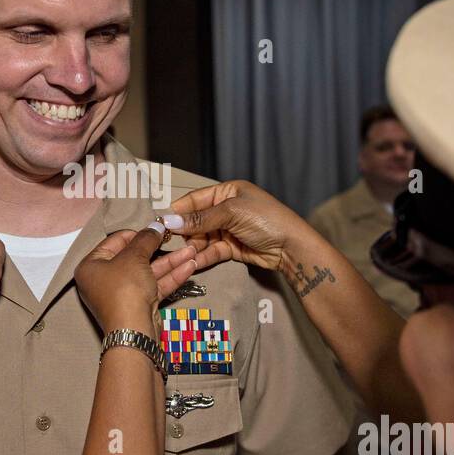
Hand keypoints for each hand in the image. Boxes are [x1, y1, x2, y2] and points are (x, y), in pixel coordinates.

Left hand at [74, 221, 197, 334]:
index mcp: (92, 266)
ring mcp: (123, 293)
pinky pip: (155, 285)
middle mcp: (104, 279)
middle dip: (158, 248)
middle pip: (134, 257)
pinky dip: (171, 276)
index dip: (136, 233)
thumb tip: (155, 227)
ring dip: (170, 261)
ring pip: (148, 272)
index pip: (114, 241)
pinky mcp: (139, 304)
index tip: (154, 228)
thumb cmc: (124, 290)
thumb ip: (145, 239)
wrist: (133, 331)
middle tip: (174, 236)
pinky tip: (190, 265)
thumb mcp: (134, 257)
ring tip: (192, 250)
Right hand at [163, 180, 309, 272]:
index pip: (196, 200)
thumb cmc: (266, 219)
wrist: (291, 247)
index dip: (179, 211)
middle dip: (184, 232)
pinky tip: (192, 262)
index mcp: (227, 192)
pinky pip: (212, 252)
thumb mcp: (232, 213)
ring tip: (181, 256)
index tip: (162, 223)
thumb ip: (201, 218)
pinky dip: (202, 257)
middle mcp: (226, 209)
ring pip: (202, 238)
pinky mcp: (232, 248)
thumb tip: (171, 220)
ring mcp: (229, 230)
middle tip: (168, 243)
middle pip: (196, 221)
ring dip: (192, 247)